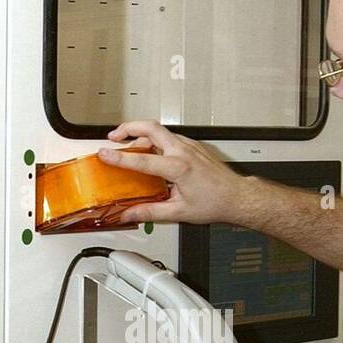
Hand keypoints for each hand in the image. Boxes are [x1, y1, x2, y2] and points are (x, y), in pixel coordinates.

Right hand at [98, 119, 252, 225]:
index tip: (105, 154)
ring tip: (129, 146)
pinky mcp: (193, 146)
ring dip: (141, 134)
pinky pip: (170, 138)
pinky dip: (155, 141)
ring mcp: (189, 146)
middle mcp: (183, 152)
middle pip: (150, 128)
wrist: (237, 196)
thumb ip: (150, 212)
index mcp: (178, 168)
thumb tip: (129, 214)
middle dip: (128, 127)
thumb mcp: (179, 212)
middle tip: (114, 136)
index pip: (142, 160)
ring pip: (160, 131)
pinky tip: (151, 153)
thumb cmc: (215, 203)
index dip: (119, 158)